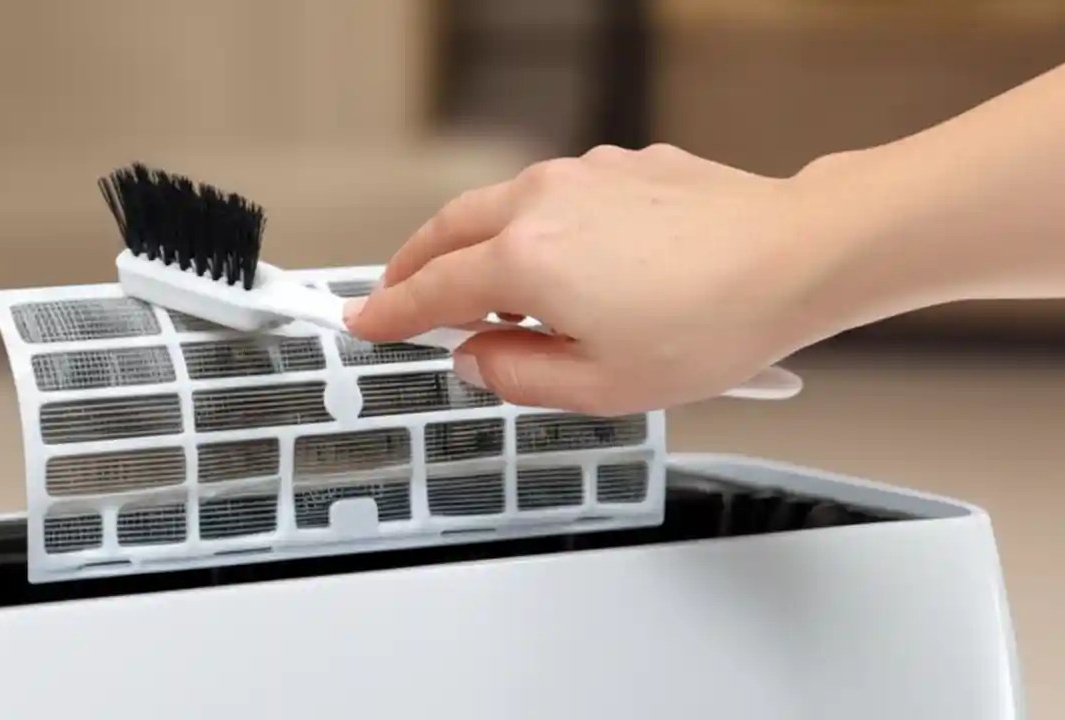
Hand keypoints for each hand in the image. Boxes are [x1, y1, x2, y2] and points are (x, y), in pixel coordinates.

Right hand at [342, 143, 847, 414]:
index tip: (365, 323)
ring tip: (488, 294)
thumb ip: (518, 376)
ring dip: (476, 246)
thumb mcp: (602, 386)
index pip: (429, 290)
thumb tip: (476, 360)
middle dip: (414, 264)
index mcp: (526, 260)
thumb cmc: (714, 322)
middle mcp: (543, 202)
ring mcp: (584, 175)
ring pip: (499, 206)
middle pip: (449, 230)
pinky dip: (535, 228)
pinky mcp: (622, 165)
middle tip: (399, 296)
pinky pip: (555, 196)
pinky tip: (565, 264)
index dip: (390, 313)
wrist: (797, 257)